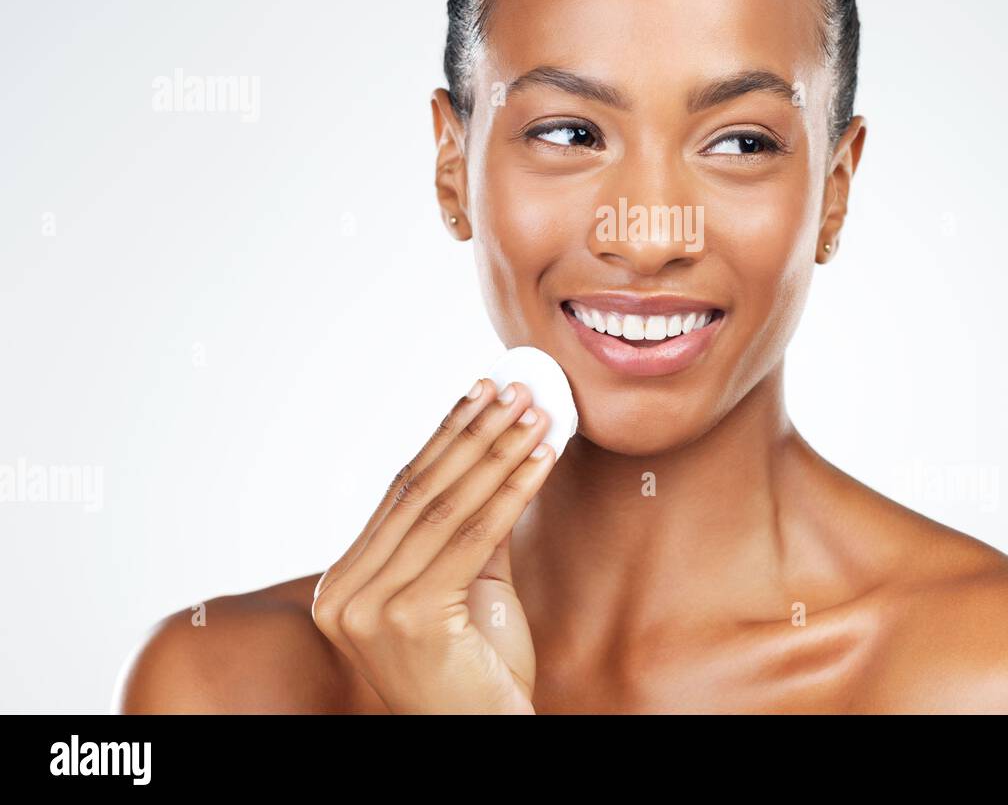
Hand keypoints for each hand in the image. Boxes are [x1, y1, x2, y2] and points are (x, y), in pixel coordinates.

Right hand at [311, 378, 556, 712]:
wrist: (483, 739)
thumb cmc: (478, 670)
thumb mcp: (468, 587)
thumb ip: (471, 527)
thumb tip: (496, 448)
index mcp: (345, 585)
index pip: (402, 491)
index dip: (446, 435)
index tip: (482, 391)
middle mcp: (345, 596)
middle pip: (420, 492)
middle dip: (475, 432)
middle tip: (516, 388)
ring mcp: (369, 610)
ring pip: (446, 507)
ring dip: (499, 452)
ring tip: (536, 412)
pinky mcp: (408, 620)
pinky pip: (472, 538)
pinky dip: (513, 490)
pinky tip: (542, 457)